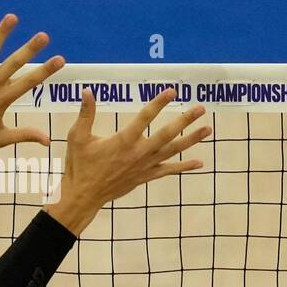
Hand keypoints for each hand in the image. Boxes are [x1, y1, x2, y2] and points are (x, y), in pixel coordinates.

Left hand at [0, 14, 62, 152]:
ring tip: (12, 17)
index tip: (61, 59)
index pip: (30, 81)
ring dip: (1, 33)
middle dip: (30, 49)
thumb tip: (49, 141)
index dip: (47, 70)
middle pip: (14, 62)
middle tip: (43, 35)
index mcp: (4, 97)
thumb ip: (24, 135)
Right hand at [46, 88, 210, 234]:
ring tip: (209, 129)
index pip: (145, 117)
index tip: (173, 91)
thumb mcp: (78, 137)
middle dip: (185, 121)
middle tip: (201, 109)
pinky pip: (169, 170)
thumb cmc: (80, 165)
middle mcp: (138, 152)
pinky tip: (200, 163)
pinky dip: (184, 166)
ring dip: (192, 140)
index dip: (159, 103)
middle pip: (167, 134)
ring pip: (172, 151)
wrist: (82, 196)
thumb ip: (86, 114)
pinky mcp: (146, 176)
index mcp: (123, 141)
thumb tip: (87, 91)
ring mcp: (145, 165)